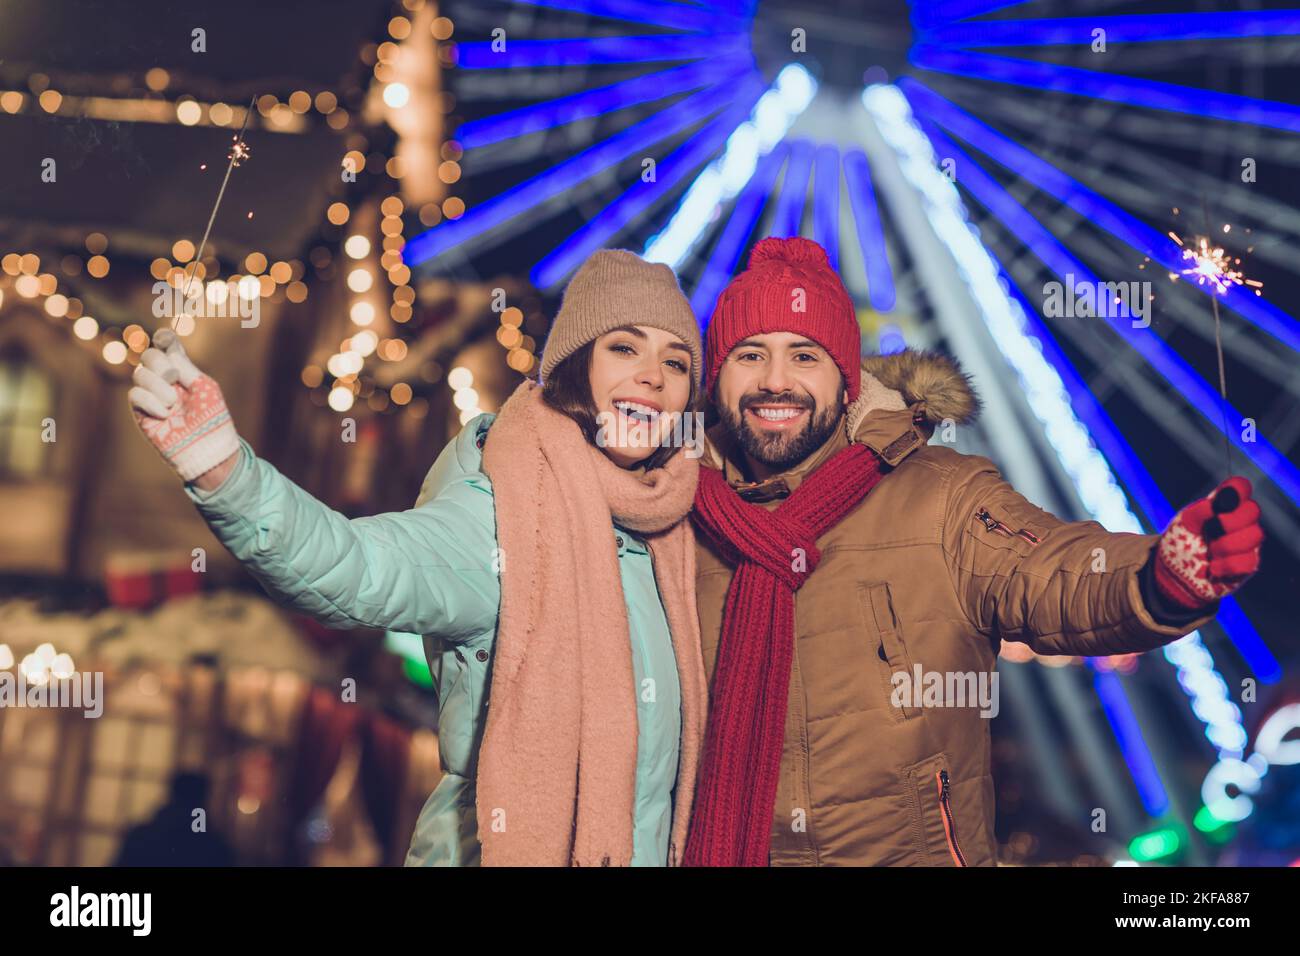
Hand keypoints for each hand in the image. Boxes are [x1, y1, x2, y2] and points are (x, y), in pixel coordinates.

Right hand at [128, 329, 239, 483]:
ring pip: (139, 373)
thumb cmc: (211, 418)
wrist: (205, 447)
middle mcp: (164, 379)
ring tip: (173, 403)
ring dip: (158, 386)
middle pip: (149, 355)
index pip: (168, 347)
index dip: (164, 339)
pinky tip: (164, 414)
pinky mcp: (141, 411)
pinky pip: (134, 394)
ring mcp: (151, 394)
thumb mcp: (205, 388)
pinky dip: (150, 401)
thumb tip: (169, 350)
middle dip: (160, 363)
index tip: (164, 338)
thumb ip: (187, 367)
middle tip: (174, 379)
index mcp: (183, 371)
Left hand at [1154, 476, 1262, 609]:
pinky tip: (1213, 568)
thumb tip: (1215, 502)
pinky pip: (1248, 562)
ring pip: (1254, 536)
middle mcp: (1240, 522)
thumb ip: (1199, 512)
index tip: (1223, 500)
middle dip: (1230, 521)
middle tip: (1211, 530)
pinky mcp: (1247, 566)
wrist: (1173, 575)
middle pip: (1253, 510)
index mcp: (1223, 507)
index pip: (1241, 488)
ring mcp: (1246, 544)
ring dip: (1226, 545)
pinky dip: (1226, 566)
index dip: (1237, 490)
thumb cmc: (1179, 544)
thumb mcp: (1183, 525)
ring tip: (1209, 552)